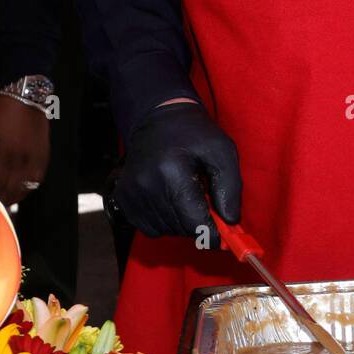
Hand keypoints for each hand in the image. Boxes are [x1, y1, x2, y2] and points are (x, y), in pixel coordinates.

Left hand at [0, 95, 49, 206]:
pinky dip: (30, 187)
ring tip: (7, 201)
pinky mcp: (44, 154)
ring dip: (16, 196)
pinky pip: (38, 177)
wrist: (26, 98)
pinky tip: (22, 190)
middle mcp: (22, 157)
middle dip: (3, 199)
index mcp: (5, 152)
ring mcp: (35, 156)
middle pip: (12, 187)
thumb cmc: (1, 115)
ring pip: (27, 185)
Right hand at [112, 100, 240, 241]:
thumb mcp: (223, 151)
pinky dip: (164, 221)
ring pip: (166, 231)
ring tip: (185, 195)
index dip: (212, 233)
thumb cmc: (195, 134)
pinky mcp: (123, 198)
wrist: (158, 118)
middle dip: (198, 223)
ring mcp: (131, 193)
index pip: (194, 222)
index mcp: (171, 171)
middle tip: (204, 201)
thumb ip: (230, 187)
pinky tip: (169, 199)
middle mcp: (146, 185)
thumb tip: (230, 222)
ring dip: (181, 222)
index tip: (223, 235)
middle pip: (180, 229)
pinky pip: (149, 228)